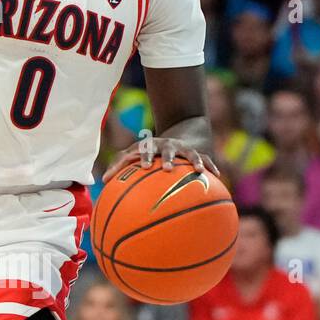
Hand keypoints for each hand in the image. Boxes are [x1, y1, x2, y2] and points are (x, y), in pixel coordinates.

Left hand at [102, 133, 218, 183]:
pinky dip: (211, 166)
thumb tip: (102, 181)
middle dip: (169, 158)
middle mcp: (168, 146)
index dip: (145, 156)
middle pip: (169, 150)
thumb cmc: (147, 153)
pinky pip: (206, 160)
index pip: (147, 149)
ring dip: (195, 161)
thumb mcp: (133, 156)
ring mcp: (184, 149)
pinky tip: (217, 176)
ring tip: (199, 171)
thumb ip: (118, 167)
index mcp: (152, 146)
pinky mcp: (197, 154)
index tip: (144, 166)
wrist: (173, 138)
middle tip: (168, 168)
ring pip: (191, 153)